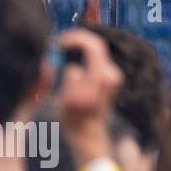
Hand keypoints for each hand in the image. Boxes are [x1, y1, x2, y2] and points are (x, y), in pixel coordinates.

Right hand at [54, 27, 122, 163]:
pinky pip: (95, 58)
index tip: (59, 40)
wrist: (88, 132)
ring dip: (78, 48)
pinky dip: (82, 54)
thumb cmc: (75, 119)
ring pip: (94, 52)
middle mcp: (111, 74)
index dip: (76, 37)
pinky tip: (69, 59)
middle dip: (76, 41)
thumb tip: (73, 68)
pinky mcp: (109, 78)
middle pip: (95, 46)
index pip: (94, 45)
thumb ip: (71, 81)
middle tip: (57, 43)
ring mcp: (112, 75)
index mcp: (102, 77)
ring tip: (60, 51)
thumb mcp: (67, 102)